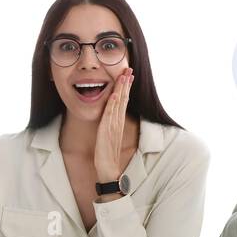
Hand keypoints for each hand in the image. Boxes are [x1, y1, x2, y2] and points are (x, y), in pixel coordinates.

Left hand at [94, 67, 133, 184]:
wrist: (108, 168)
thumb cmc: (107, 154)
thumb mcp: (109, 135)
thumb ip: (110, 125)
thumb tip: (109, 115)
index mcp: (118, 122)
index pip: (123, 100)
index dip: (126, 87)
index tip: (128, 75)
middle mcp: (118, 122)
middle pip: (123, 99)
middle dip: (126, 83)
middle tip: (129, 69)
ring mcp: (114, 126)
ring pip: (118, 103)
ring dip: (121, 89)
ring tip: (124, 76)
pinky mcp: (107, 130)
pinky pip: (110, 115)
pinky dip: (112, 104)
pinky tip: (114, 95)